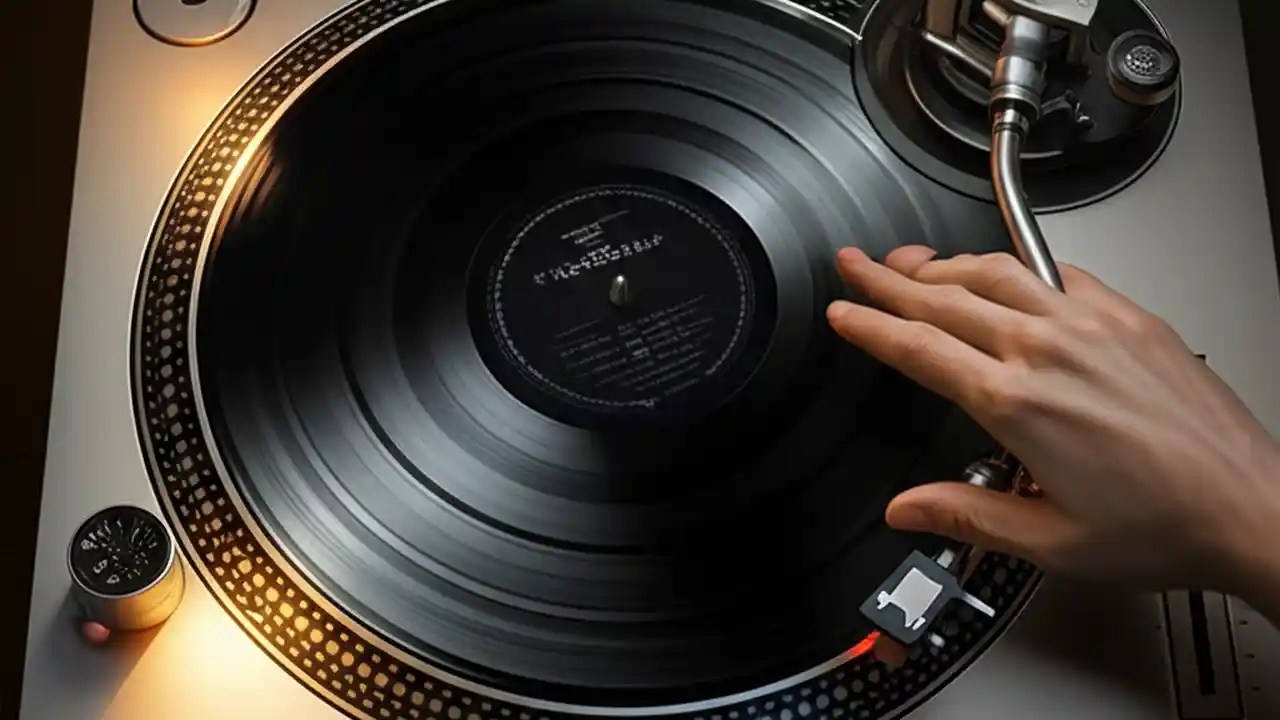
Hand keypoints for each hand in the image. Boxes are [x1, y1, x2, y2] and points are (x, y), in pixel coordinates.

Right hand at [826, 246, 1279, 613]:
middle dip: (889, 278)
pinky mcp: (1131, 318)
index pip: (919, 347)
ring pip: (998, 273)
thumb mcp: (1048, 540)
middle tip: (855, 262)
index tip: (843, 309)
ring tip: (912, 260)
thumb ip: (966, 514)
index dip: (870, 323)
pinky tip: (1004, 272)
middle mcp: (1050, 350)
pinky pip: (1058, 274)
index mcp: (1017, 404)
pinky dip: (1015, 266)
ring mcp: (1092, 325)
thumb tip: (906, 510)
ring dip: (944, 263)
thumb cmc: (1164, 525)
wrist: (1252, 508)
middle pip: (946, 297)